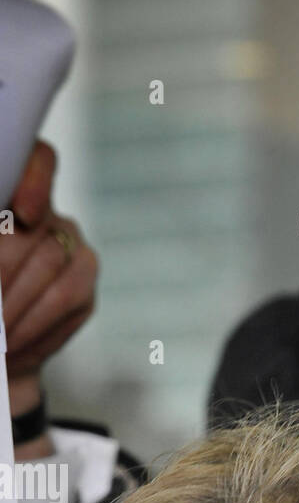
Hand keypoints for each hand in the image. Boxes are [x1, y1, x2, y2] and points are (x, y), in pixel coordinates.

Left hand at [2, 140, 98, 415]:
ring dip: (13, 305)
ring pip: (51, 268)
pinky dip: (34, 325)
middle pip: (36, 231)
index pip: (39, 159)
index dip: (35, 180)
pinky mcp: (86, 286)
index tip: (22, 214)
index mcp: (13, 193)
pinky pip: (67, 301)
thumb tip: (2, 248)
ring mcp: (73, 249)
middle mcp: (49, 215)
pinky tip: (11, 342)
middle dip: (2, 273)